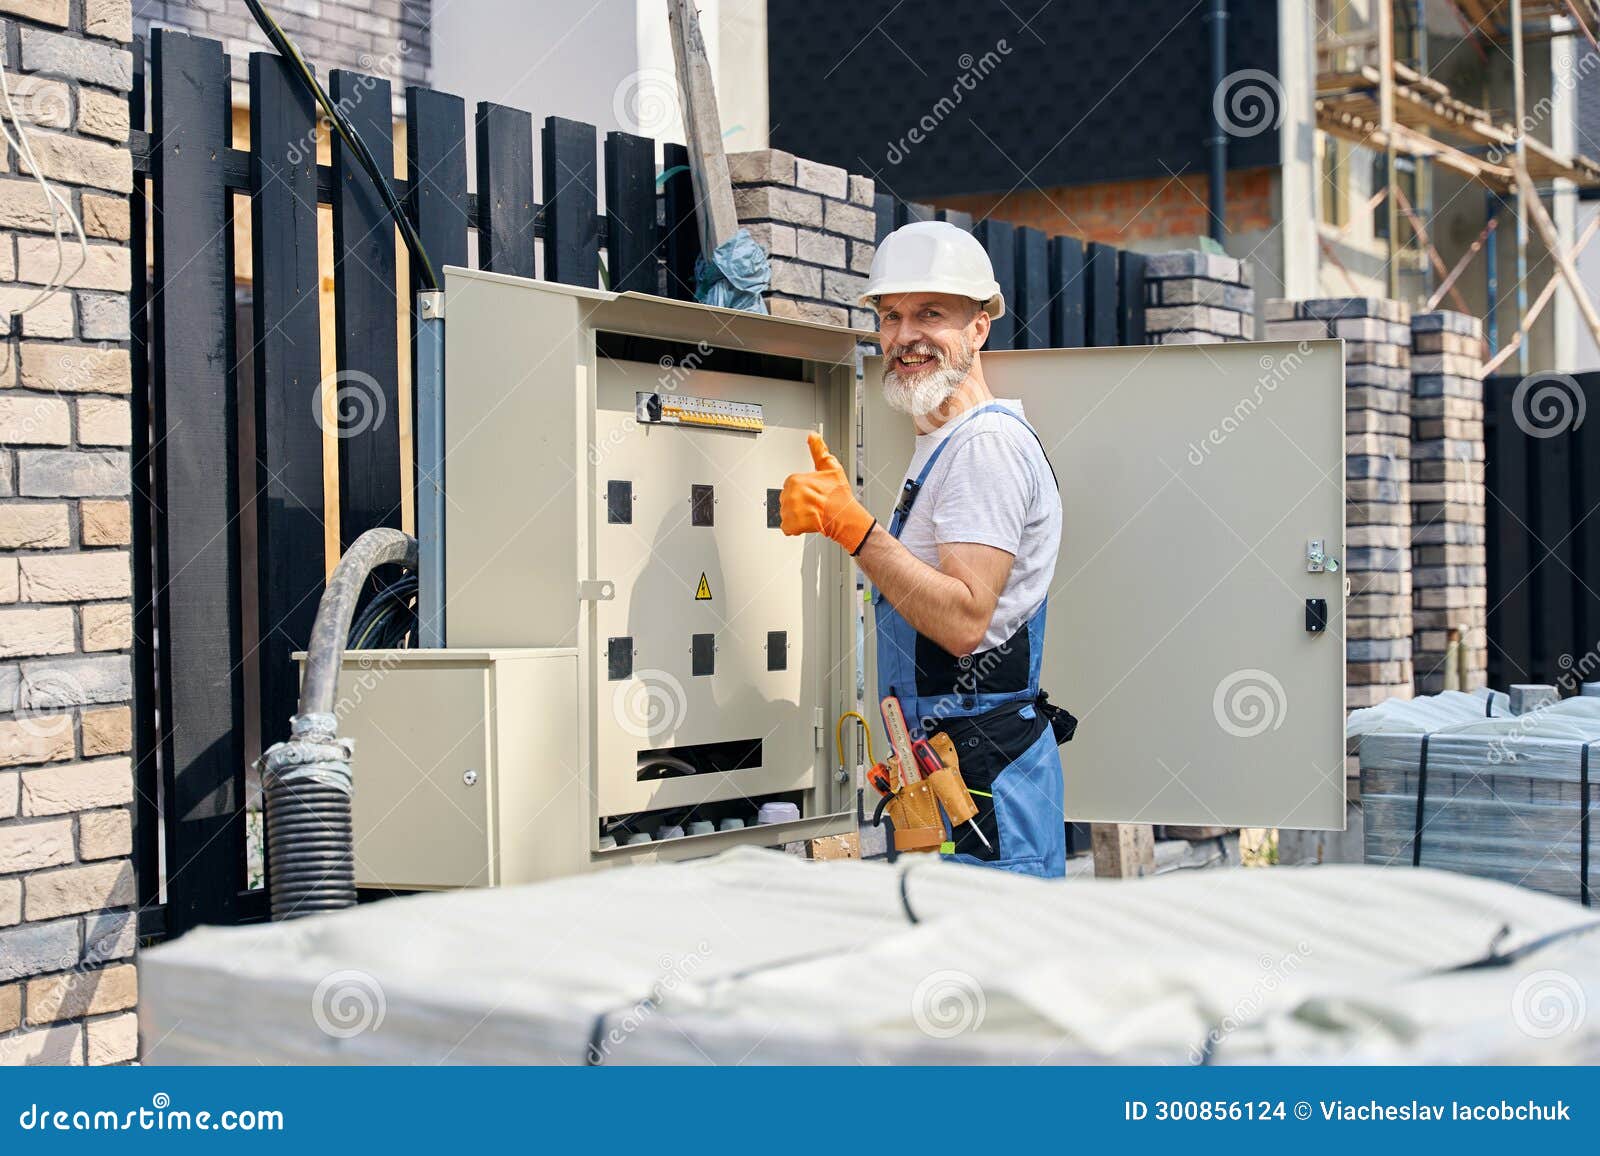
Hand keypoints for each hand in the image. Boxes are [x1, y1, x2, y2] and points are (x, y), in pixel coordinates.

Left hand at [780, 433, 875, 552]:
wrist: (844, 516)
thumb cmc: (839, 495)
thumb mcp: (831, 467)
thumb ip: (819, 450)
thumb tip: (813, 436)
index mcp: (795, 479)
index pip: (791, 485)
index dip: (803, 491)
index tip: (813, 494)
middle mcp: (789, 494)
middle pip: (787, 499)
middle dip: (799, 503)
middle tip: (815, 504)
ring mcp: (788, 510)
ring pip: (787, 513)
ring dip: (798, 515)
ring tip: (813, 513)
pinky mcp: (790, 525)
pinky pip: (787, 527)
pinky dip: (796, 527)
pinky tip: (808, 522)